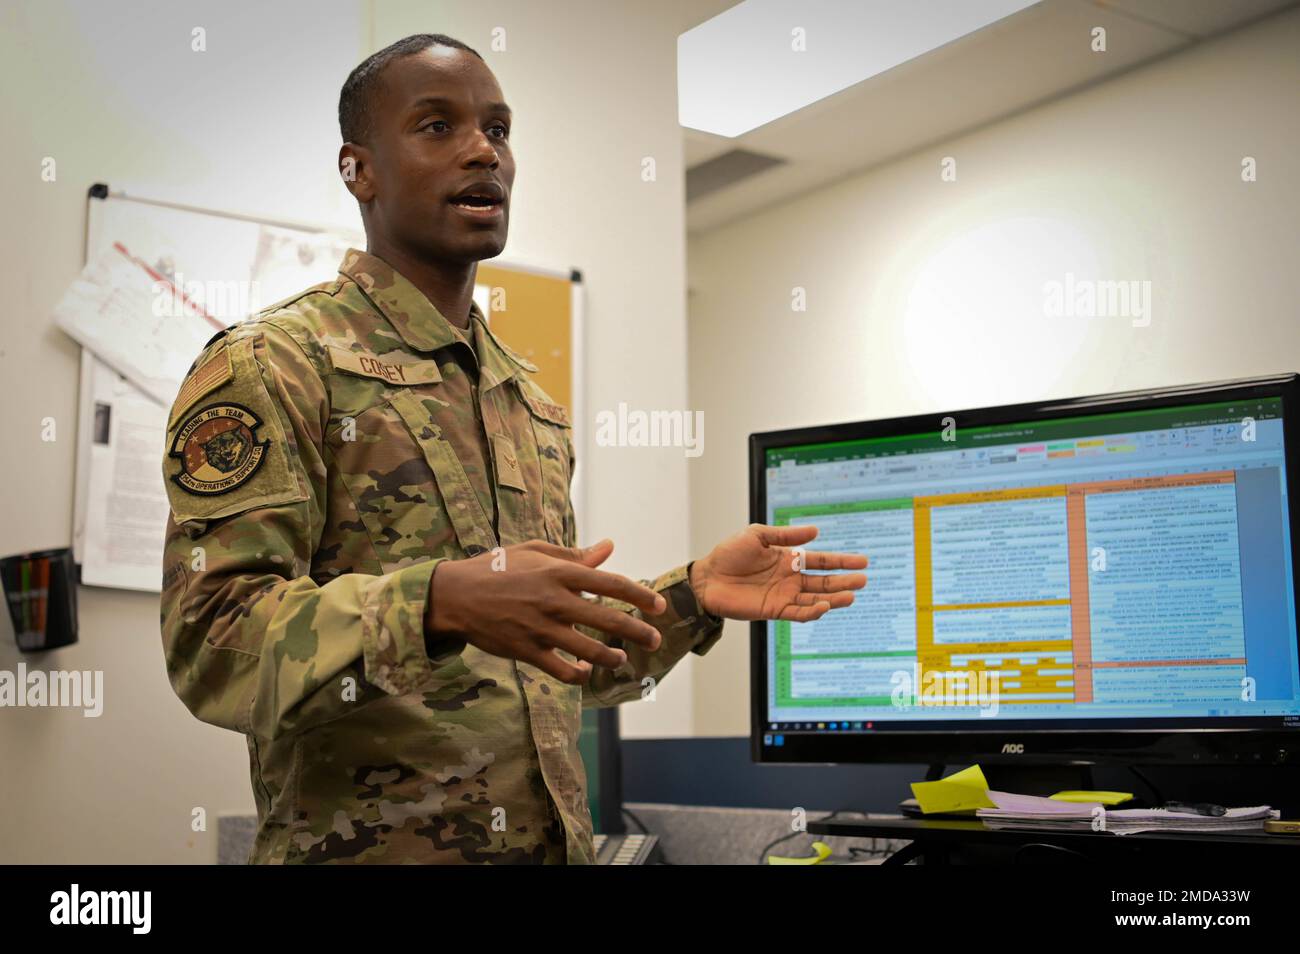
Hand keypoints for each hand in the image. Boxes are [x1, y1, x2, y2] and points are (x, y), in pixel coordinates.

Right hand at [426, 539, 665, 684]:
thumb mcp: (535, 552)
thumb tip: (609, 547)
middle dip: (638, 631)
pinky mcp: (527, 651)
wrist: (455, 595)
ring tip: (622, 658)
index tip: (658, 606)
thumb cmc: (497, 568)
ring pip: (589, 650)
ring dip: (612, 657)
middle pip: (608, 619)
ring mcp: (541, 629)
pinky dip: (579, 674)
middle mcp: (554, 601)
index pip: (611, 584)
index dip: (640, 596)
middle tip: (655, 639)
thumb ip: (574, 554)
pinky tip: (585, 671)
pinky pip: (562, 671)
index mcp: (559, 573)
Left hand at [689, 523, 866, 621]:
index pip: (821, 561)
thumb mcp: (757, 535)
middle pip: (823, 581)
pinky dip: (812, 611)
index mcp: (788, 558)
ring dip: (833, 598)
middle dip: (844, 581)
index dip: (842, 561)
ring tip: (850, 596)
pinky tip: (824, 606)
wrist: (707, 578)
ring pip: (815, 598)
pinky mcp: (774, 610)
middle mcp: (790, 578)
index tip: (863, 561)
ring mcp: (783, 595)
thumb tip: (816, 531)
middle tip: (863, 581)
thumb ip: (785, 535)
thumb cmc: (728, 554)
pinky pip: (798, 613)